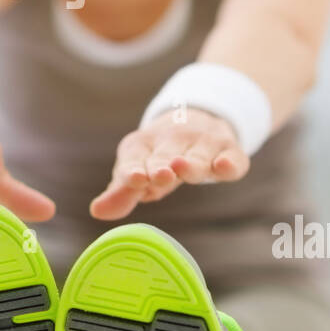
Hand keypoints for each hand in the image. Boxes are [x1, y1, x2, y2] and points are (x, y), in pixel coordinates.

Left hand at [89, 106, 249, 219]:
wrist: (196, 119)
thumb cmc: (159, 157)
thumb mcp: (138, 172)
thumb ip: (120, 193)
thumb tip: (96, 212)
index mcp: (143, 145)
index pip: (136, 158)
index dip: (135, 169)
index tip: (134, 178)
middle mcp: (173, 139)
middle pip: (167, 154)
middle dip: (162, 165)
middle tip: (159, 175)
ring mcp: (204, 143)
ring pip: (198, 155)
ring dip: (192, 162)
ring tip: (183, 168)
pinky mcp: (230, 151)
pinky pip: (232, 158)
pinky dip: (229, 162)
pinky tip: (223, 167)